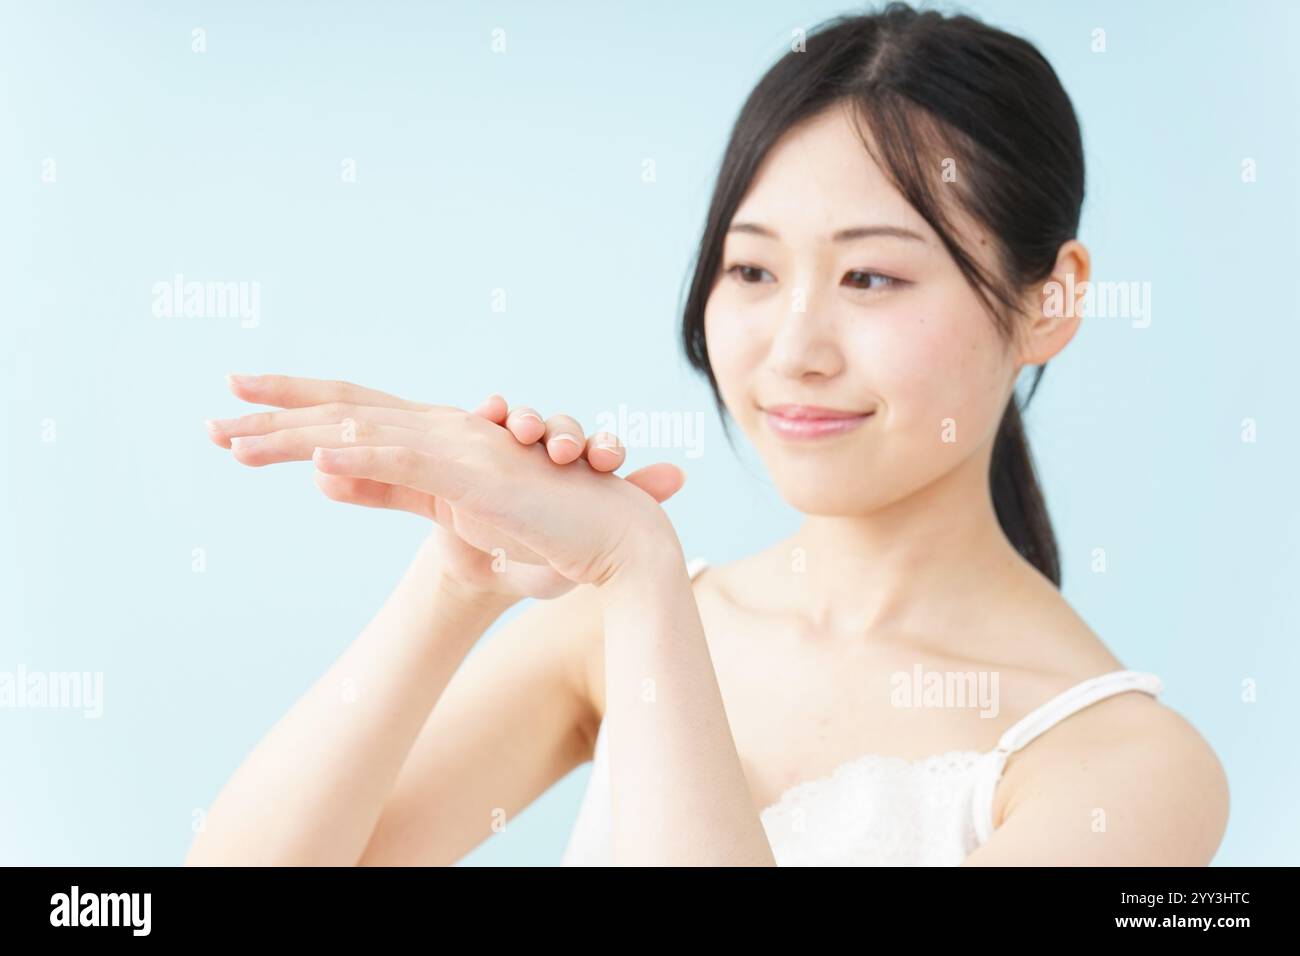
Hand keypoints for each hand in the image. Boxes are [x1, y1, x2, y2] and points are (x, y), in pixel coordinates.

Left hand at [206, 374, 685, 598]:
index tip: (238, 405)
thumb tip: (322, 476)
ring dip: (298, 436)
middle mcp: (441, 430)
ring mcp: (458, 450)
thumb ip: (382, 488)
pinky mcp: (476, 479)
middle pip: (344, 412)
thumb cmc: (535, 526)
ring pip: (364, 431)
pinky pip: (410, 464)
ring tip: (237, 442)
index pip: (352, 409)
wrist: (607, 539)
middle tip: (213, 417)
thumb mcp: (439, 508)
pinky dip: (363, 457)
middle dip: (275, 413)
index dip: (293, 404)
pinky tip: (319, 459)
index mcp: (432, 438)